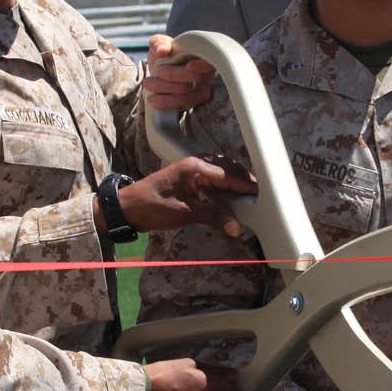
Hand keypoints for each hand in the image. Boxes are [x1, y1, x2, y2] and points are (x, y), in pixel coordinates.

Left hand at [104, 156, 256, 237]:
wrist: (127, 207)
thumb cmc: (152, 207)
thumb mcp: (185, 213)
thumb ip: (213, 217)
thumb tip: (237, 227)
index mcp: (196, 168)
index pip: (229, 176)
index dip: (247, 186)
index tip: (263, 195)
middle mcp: (195, 163)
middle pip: (229, 169)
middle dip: (245, 181)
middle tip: (262, 195)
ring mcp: (191, 168)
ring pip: (222, 171)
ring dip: (235, 181)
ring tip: (251, 195)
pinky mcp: (188, 176)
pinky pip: (213, 176)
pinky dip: (224, 184)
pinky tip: (231, 195)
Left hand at [143, 36, 217, 109]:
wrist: (161, 71)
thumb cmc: (165, 55)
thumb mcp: (160, 43)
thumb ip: (160, 43)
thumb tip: (162, 51)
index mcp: (202, 57)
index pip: (209, 62)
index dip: (202, 65)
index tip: (189, 65)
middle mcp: (206, 75)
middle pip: (195, 78)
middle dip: (173, 75)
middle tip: (157, 71)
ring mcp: (200, 91)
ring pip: (186, 94)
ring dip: (164, 88)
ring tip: (148, 83)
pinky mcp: (191, 103)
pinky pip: (180, 105)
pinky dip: (164, 102)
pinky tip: (152, 99)